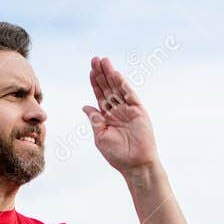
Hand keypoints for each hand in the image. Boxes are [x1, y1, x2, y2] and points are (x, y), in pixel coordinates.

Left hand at [82, 56, 157, 171]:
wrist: (135, 165)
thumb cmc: (117, 155)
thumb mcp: (100, 136)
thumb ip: (94, 120)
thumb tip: (85, 106)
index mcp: (107, 117)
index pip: (100, 95)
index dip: (95, 83)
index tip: (90, 70)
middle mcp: (118, 110)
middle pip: (108, 88)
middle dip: (102, 74)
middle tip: (95, 59)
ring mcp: (128, 110)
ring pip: (118, 88)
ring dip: (111, 75)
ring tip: (104, 61)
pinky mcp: (139, 111)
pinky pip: (130, 95)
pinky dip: (123, 85)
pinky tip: (116, 75)